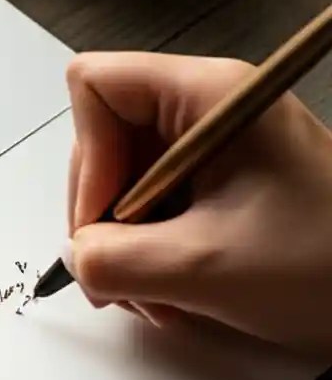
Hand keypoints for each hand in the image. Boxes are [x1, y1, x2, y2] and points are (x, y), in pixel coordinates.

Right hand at [65, 52, 331, 353]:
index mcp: (207, 94)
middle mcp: (206, 109)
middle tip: (119, 273)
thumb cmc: (330, 263)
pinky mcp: (223, 182)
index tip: (105, 219)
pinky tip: (179, 289)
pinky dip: (151, 252)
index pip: (95, 86)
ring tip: (161, 293)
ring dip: (126, 244)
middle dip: (103, 215)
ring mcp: (214, 146)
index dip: (85, 155)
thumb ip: (115, 259)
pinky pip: (154, 205)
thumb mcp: (206, 267)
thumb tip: (72, 258)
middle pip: (102, 140)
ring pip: (123, 180)